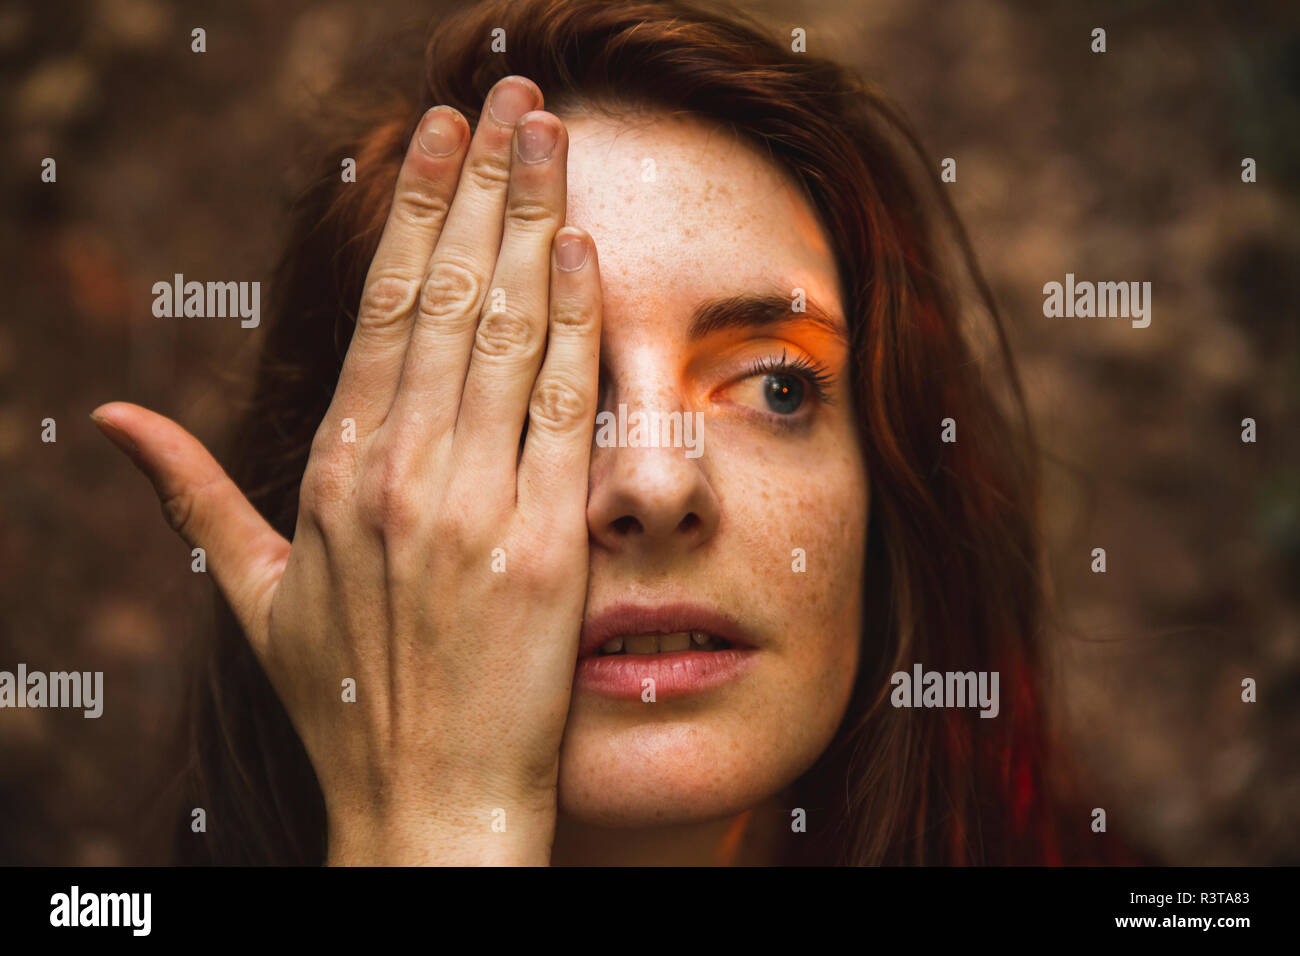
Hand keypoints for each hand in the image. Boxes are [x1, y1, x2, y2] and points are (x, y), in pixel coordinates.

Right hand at [91, 74, 601, 864]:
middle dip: (481, 183)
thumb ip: (183, 495)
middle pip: (446, 295)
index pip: (381, 308)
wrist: (424, 806)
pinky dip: (573, 322)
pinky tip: (583, 248)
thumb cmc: (342, 701)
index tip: (436, 134)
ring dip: (531, 220)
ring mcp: (470, 507)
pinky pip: (558, 410)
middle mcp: (396, 474)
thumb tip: (107, 417)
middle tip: (510, 94)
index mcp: (330, 472)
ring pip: (504, 332)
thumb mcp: (249, 594)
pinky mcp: (541, 547)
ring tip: (552, 133)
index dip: (414, 211)